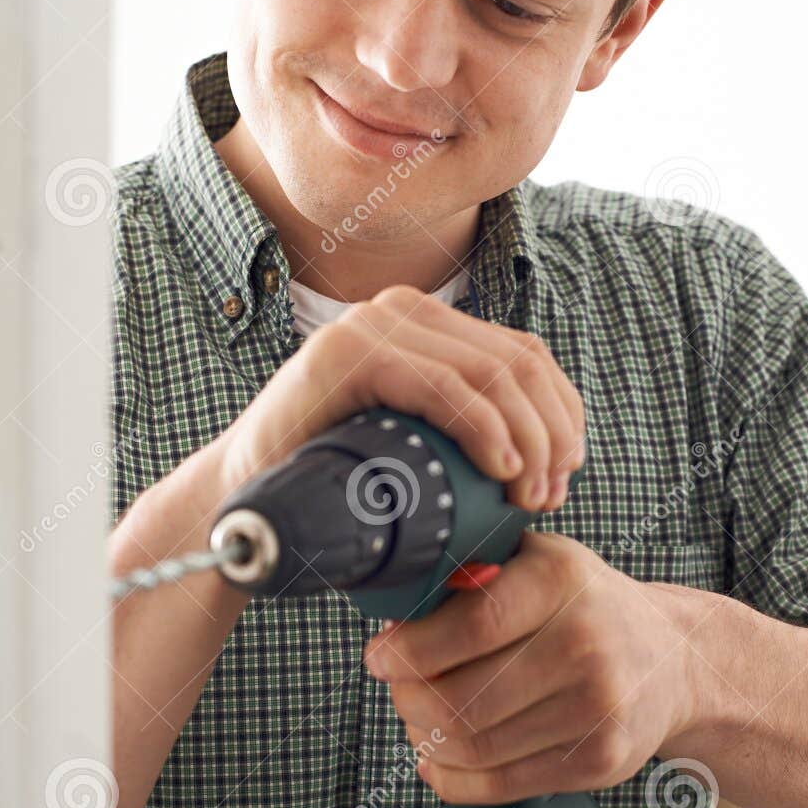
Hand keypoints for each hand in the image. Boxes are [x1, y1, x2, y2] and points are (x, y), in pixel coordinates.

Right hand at [215, 284, 584, 512]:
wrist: (241, 497)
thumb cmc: (334, 482)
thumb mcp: (416, 449)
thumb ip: (467, 434)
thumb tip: (554, 462)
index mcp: (428, 325)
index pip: (526, 356)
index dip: (562, 413)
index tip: (567, 475)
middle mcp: (404, 310)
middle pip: (519, 361)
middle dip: (552, 432)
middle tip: (549, 497)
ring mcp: (375, 324)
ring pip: (493, 372)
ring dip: (528, 439)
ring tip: (530, 497)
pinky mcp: (350, 352)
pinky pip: (445, 386)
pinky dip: (485, 429)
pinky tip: (502, 470)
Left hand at [363, 530, 701, 801]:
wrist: (674, 661)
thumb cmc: (589, 606)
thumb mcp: (542, 561)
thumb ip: (475, 571)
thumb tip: (399, 607)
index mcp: (563, 580)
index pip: (471, 623)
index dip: (410, 647)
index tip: (379, 654)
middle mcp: (586, 643)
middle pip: (462, 694)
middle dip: (407, 697)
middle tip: (396, 687)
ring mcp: (596, 709)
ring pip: (474, 744)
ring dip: (424, 737)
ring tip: (417, 718)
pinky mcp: (598, 762)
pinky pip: (499, 784)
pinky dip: (451, 777)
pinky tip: (438, 757)